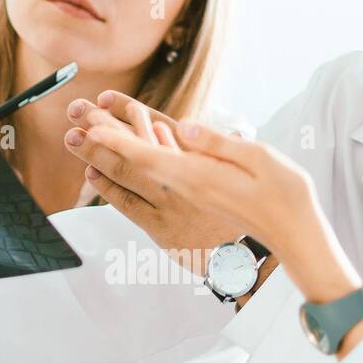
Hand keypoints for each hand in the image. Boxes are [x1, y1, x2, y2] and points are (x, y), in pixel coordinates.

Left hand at [67, 112, 362, 303]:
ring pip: (128, 184)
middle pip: (130, 164)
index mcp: (199, 176)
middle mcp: (181, 194)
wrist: (287, 242)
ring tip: (76, 141)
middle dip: (100, 140)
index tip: (91, 121)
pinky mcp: (173, 229)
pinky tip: (97, 178)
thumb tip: (185, 127)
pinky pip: (134, 208)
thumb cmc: (281, 197)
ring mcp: (175, 212)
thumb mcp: (260, 160)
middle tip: (75, 119)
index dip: (116, 136)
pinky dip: (113, 190)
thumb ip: (219, 144)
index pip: (148, 153)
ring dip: (99, 161)